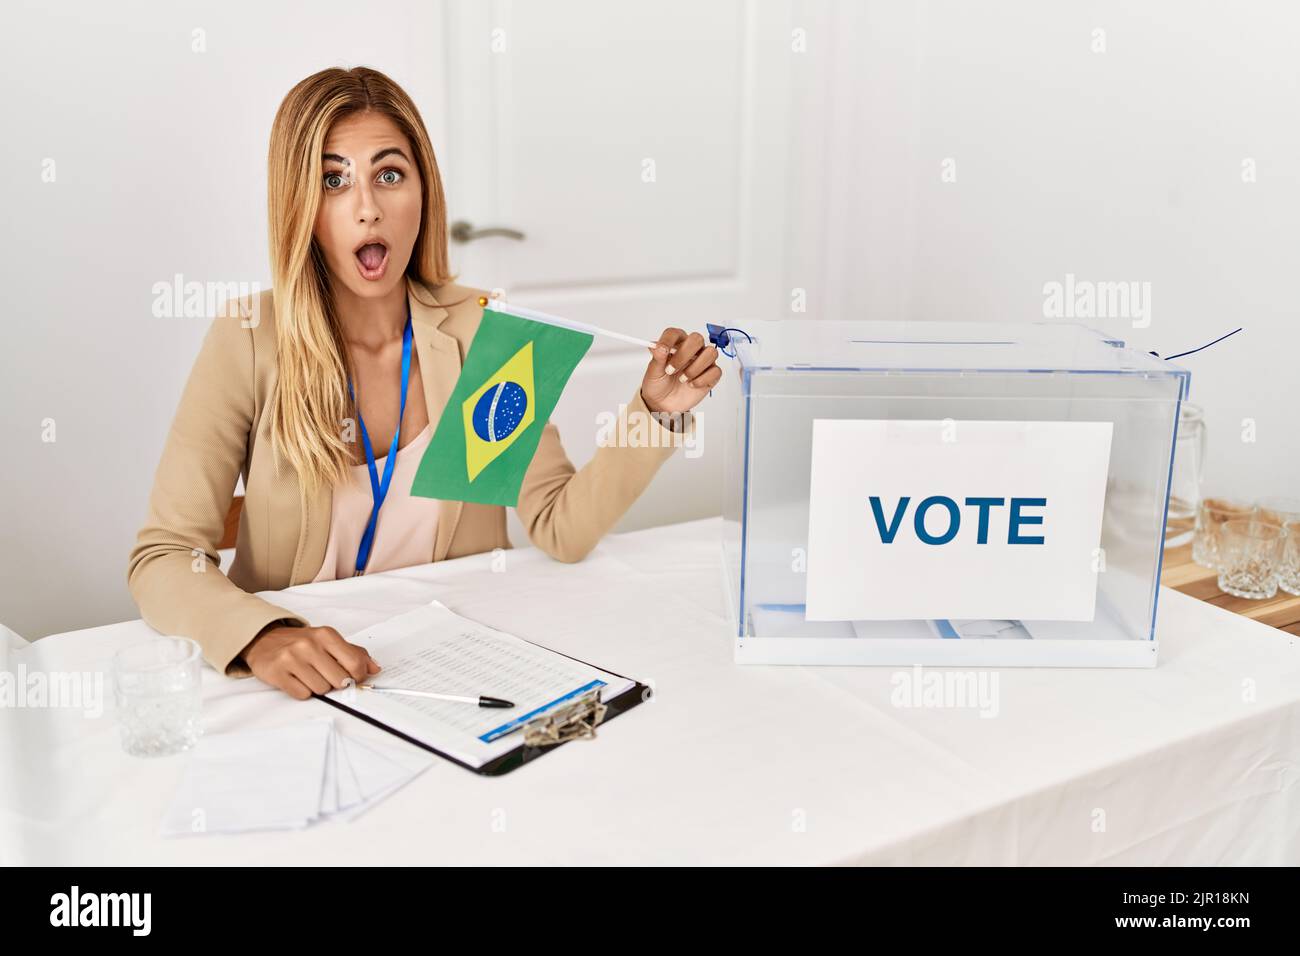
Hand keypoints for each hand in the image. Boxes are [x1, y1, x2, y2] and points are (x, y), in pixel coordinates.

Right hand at [240, 624, 380, 700]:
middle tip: (325, 674)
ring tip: (308, 675)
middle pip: (339, 681)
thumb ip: (354, 653)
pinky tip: (296, 679)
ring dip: (317, 687)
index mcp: (326, 635)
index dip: (358, 676)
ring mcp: (291, 658)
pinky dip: (302, 691)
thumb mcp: (329, 641)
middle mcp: (309, 644)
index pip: (355, 663)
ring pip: (321, 690)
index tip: (353, 677)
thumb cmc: (302, 643)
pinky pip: (302, 694)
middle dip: (335, 683)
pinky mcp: (277, 672)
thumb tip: (375, 669)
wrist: (265, 639)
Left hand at [640, 327, 720, 414]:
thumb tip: (659, 347)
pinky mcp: (710, 375)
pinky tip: (691, 385)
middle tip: (671, 369)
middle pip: (697, 339)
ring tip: (682, 379)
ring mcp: (702, 361)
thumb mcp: (653, 372)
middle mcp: (691, 350)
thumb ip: (657, 358)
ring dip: (695, 367)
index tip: (662, 350)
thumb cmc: (658, 384)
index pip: (675, 333)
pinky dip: (702, 379)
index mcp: (676, 344)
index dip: (668, 340)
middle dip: (684, 354)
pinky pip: (716, 371)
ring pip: (711, 352)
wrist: (663, 403)